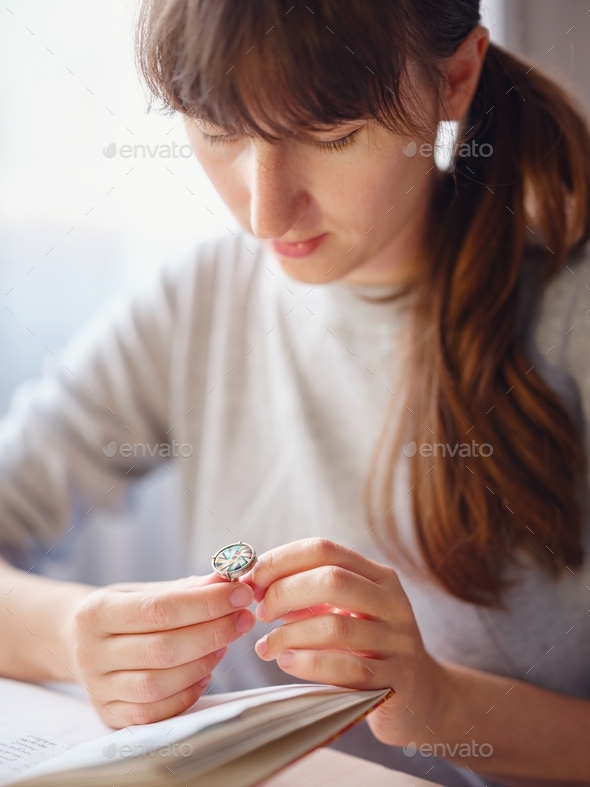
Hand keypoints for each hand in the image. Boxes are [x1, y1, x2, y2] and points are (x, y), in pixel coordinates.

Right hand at [66, 574, 254, 727]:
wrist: (75, 640)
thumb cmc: (122, 610)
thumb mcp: (146, 590)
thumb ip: (188, 588)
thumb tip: (232, 580)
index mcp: (96, 612)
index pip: (160, 608)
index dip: (206, 603)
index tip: (240, 594)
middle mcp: (91, 653)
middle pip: (163, 648)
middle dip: (213, 632)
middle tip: (243, 618)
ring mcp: (98, 689)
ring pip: (159, 684)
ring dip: (203, 663)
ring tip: (224, 644)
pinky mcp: (110, 715)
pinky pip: (155, 712)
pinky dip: (187, 693)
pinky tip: (206, 672)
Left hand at [245, 537, 447, 745]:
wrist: (421, 695)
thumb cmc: (368, 646)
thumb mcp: (344, 610)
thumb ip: (308, 594)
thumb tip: (255, 583)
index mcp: (378, 576)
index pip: (324, 549)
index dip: (282, 560)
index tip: (253, 579)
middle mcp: (392, 602)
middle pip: (332, 580)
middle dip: (285, 593)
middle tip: (262, 612)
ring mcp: (398, 641)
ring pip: (336, 626)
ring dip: (289, 635)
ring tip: (267, 646)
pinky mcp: (396, 681)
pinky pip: (347, 669)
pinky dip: (309, 664)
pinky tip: (287, 663)